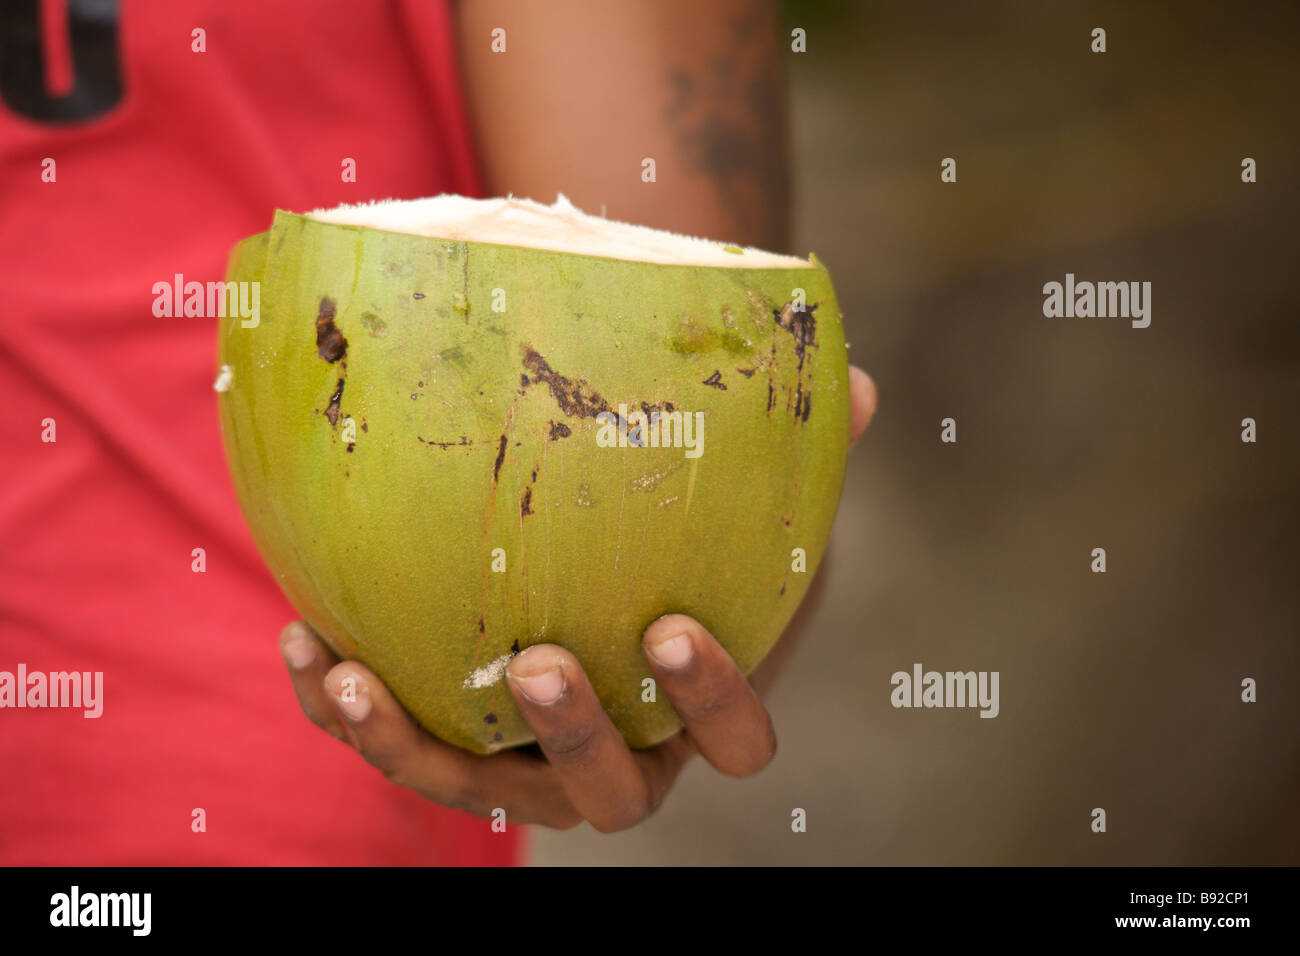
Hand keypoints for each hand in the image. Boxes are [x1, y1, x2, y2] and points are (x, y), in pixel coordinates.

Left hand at [280, 367, 876, 831]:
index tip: (673, 628)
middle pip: (608, 794)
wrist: (596, 568)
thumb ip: (796, 454)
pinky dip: (343, 707)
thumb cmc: (683, 542)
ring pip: (475, 788)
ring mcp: (527, 764)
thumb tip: (858, 387)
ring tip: (354, 675)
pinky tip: (305, 640)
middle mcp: (619, 757)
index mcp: (698, 712)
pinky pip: (397, 744)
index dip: (715, 702)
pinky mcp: (452, 742)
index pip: (736, 741)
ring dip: (411, 747)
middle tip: (541, 662)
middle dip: (573, 740)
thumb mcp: (739, 503)